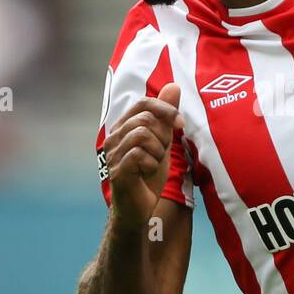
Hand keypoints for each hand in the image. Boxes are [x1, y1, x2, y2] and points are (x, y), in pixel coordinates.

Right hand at [103, 83, 183, 229]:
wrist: (140, 208)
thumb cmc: (149, 174)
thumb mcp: (163, 140)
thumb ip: (166, 115)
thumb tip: (174, 85)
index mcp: (123, 127)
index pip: (143, 103)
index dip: (165, 109)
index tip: (180, 123)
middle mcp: (113, 137)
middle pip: (144, 119)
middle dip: (162, 135)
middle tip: (162, 152)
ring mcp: (113, 155)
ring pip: (142, 135)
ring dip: (158, 150)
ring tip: (154, 162)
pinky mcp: (117, 171)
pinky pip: (139, 155)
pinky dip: (152, 164)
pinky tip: (148, 173)